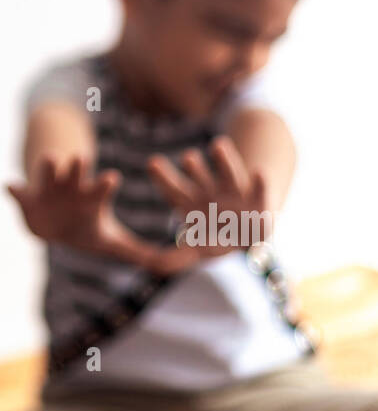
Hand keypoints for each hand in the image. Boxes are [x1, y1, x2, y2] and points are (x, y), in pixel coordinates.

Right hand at [6, 157, 184, 274]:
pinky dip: (14, 189)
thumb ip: (135, 250)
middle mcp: (72, 187)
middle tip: (83, 157)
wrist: (53, 226)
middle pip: (77, 172)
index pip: (102, 188)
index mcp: (92, 197)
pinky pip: (19, 191)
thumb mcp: (110, 240)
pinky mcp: (28, 197)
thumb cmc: (87, 229)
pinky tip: (8, 185)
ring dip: (48, 166)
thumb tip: (166, 266)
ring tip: (48, 158)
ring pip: (49, 172)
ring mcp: (49, 189)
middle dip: (79, 166)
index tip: (113, 178)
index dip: (106, 184)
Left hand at [146, 136, 273, 265]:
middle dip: (194, 167)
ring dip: (224, 161)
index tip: (152, 162)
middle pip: (200, 177)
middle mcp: (211, 193)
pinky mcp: (258, 200)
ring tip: (218, 145)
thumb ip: (174, 259)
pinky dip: (260, 183)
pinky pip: (259, 190)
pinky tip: (259, 172)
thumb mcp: (194, 251)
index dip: (163, 178)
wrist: (248, 233)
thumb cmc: (214, 238)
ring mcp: (235, 193)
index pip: (175, 190)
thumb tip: (151, 265)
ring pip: (228, 174)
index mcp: (192, 204)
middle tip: (187, 157)